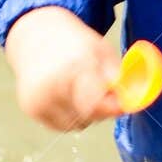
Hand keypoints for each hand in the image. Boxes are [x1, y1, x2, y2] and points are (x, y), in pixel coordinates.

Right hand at [4, 6, 120, 130]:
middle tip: (100, 91)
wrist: (35, 34)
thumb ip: (116, 75)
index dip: (113, 107)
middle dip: (102, 109)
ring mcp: (39, 98)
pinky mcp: (31, 108)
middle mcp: (53, 85)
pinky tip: (65, 96)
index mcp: (74, 66)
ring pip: (76, 125)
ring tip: (80, 90)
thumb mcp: (100, 49)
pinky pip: (60, 126)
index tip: (122, 105)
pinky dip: (68, 117)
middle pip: (90, 116)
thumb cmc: (73, 42)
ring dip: (85, 115)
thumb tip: (131, 100)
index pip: (97, 103)